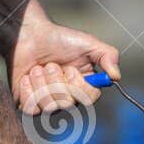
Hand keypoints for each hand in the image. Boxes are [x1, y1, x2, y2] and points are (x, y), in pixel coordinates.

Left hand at [6, 15, 120, 114]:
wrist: (29, 36)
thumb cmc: (59, 39)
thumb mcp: (89, 42)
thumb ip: (108, 55)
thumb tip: (116, 76)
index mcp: (84, 85)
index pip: (89, 98)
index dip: (78, 85)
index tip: (70, 69)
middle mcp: (68, 97)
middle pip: (67, 103)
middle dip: (56, 80)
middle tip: (51, 64)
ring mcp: (49, 102)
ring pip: (49, 106)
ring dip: (41, 82)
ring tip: (38, 68)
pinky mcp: (30, 104)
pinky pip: (31, 108)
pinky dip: (28, 89)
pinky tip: (28, 76)